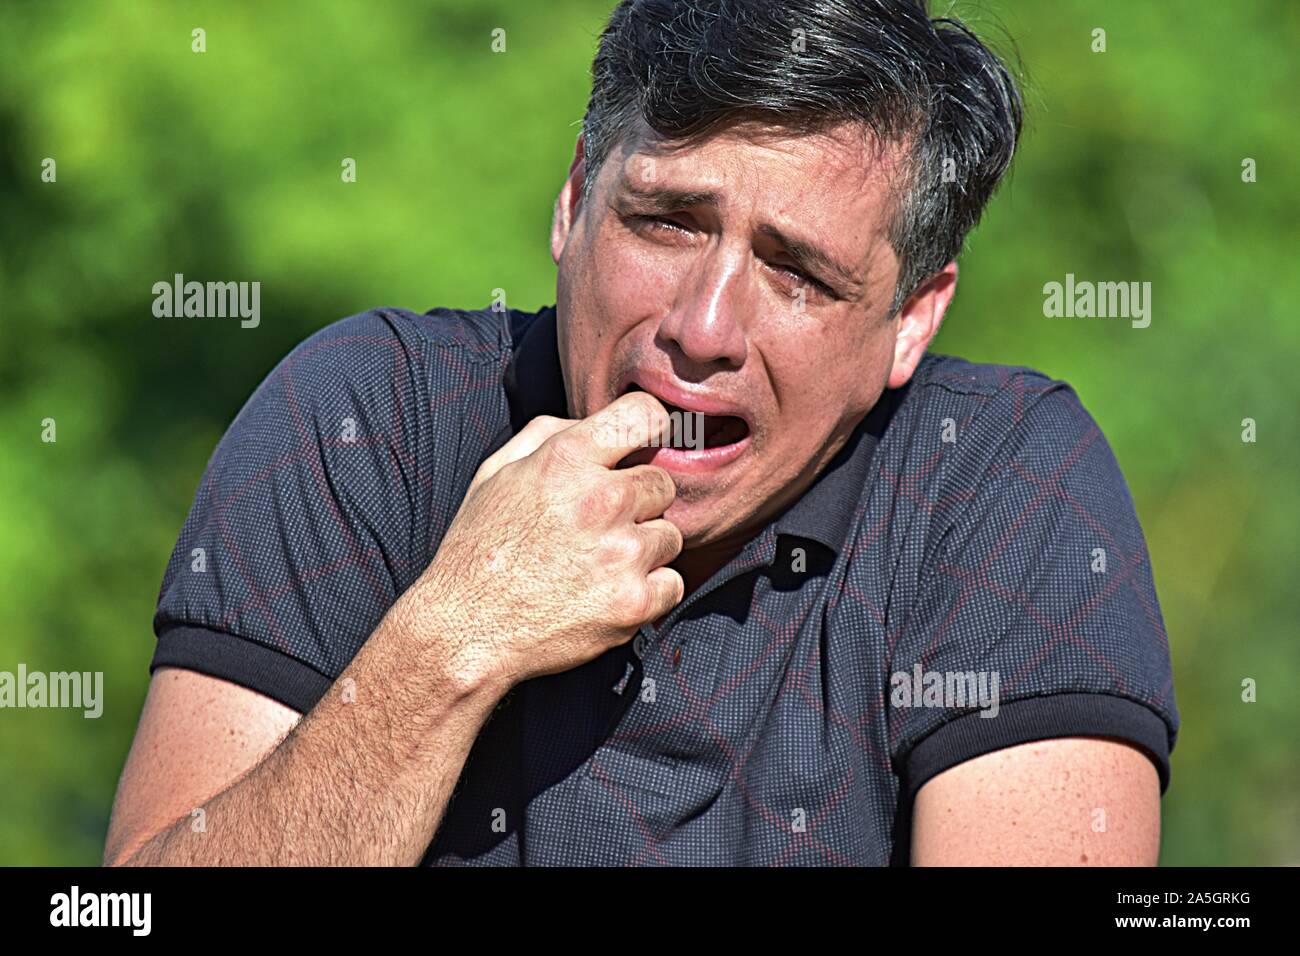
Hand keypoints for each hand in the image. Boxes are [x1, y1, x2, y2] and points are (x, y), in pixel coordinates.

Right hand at [413, 391, 684, 690]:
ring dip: (644, 550)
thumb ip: (549, 435)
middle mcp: (601, 499)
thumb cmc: (478, 549)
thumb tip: (595, 422)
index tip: (644, 448)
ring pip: (670, 535)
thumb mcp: (497, 473)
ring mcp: (622, 553)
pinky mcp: (634, 602)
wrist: (465, 631)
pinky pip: (673, 583)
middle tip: (601, 526)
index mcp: (567, 459)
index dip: (650, 429)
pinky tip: (610, 594)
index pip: (646, 414)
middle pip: (664, 482)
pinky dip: (650, 592)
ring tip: (597, 565)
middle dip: (640, 502)